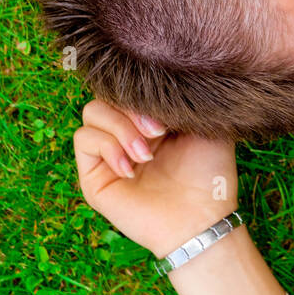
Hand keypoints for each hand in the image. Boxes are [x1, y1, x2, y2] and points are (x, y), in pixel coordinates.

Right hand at [73, 100, 238, 258]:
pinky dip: (107, 147)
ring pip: (92, 112)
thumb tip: (162, 76)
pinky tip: (132, 167)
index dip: (145, 91)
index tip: (169, 115)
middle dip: (132, 108)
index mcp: (155, 118)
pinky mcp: (94, 175)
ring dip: (120, 128)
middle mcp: (130, 132)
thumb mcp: (207, 124)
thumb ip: (185, 97)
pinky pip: (83, 139)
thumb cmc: (210, 174)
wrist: (201, 218)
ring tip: (146, 154)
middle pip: (110, 93)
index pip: (133, 86)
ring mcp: (110, 153)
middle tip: (159, 132)